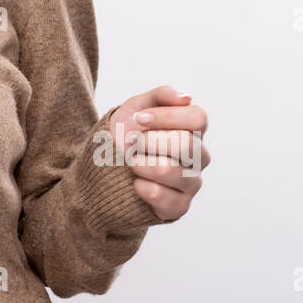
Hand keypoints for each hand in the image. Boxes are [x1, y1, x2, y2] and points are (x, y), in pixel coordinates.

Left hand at [110, 85, 209, 221]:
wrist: (104, 167)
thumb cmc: (126, 134)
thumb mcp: (135, 107)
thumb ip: (161, 96)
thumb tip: (186, 98)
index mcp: (193, 131)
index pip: (198, 118)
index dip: (166, 117)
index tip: (139, 119)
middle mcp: (199, 157)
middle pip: (186, 145)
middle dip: (148, 141)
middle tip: (132, 143)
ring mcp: (191, 183)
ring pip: (170, 171)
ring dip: (141, 164)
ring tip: (131, 162)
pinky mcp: (179, 207)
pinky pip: (166, 200)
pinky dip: (143, 188)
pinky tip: (136, 183)